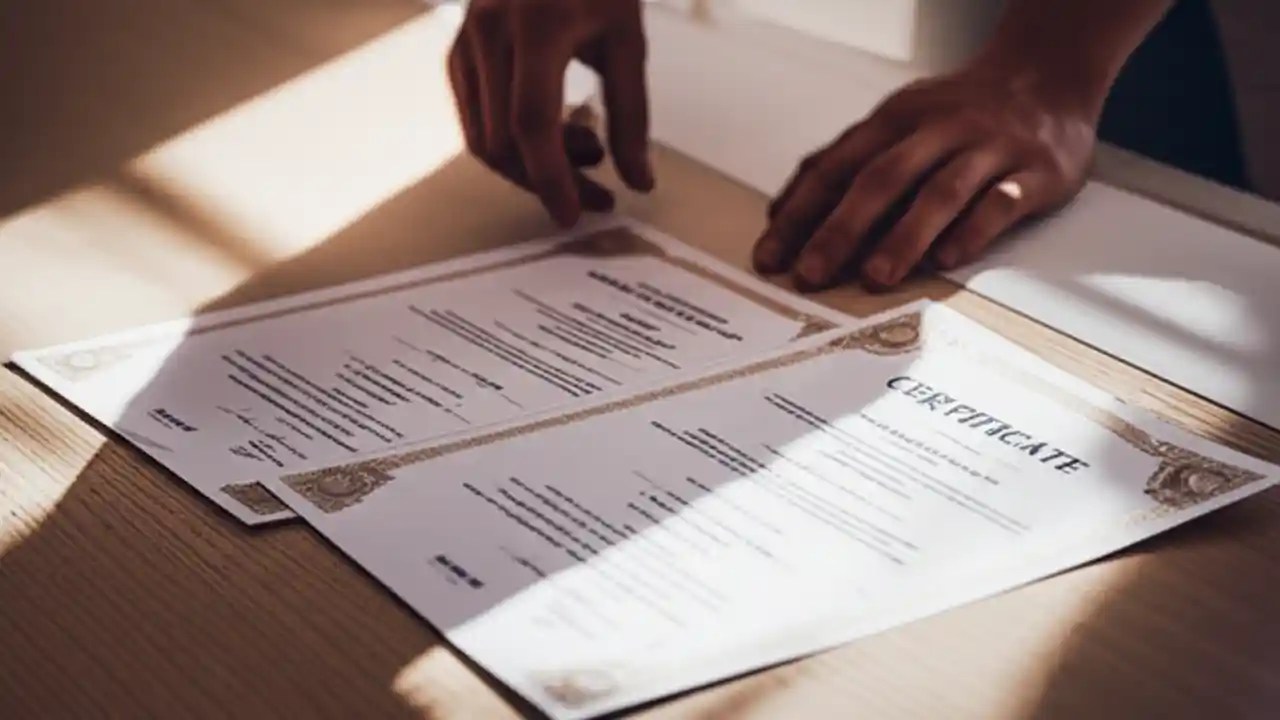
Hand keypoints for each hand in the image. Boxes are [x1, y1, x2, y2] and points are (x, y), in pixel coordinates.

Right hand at [447, 0, 652, 226]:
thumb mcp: (628, 38)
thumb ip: (632, 114)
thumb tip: (639, 182)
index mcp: (537, 24)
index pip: (532, 123)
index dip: (552, 178)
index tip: (574, 214)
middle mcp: (489, 30)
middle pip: (503, 140)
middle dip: (549, 181)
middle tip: (598, 196)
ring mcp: (466, 39)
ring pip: (483, 137)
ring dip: (534, 165)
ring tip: (590, 151)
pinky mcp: (459, 50)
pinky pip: (477, 118)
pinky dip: (515, 141)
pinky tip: (560, 132)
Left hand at [753, 63, 1098, 290]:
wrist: (1048, 77)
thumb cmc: (958, 114)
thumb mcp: (897, 123)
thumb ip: (843, 163)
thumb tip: (781, 212)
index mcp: (896, 118)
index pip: (837, 167)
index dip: (800, 213)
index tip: (771, 257)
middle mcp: (939, 128)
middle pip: (882, 178)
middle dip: (841, 229)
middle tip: (810, 274)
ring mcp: (989, 148)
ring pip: (941, 191)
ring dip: (904, 236)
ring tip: (874, 277)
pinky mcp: (1036, 170)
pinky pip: (1002, 201)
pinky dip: (972, 230)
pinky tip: (946, 260)